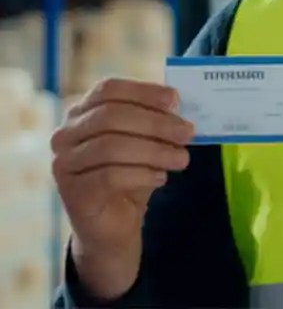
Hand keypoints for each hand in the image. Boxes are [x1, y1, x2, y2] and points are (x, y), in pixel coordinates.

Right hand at [51, 78, 194, 300]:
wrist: (114, 224)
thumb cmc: (131, 174)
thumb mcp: (145, 142)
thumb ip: (156, 120)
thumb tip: (178, 103)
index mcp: (82, 112)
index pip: (108, 89)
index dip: (143, 92)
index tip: (176, 100)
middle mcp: (66, 135)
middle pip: (111, 116)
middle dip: (155, 123)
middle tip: (188, 133)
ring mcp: (64, 163)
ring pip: (111, 146)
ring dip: (154, 151)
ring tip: (182, 159)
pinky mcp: (71, 192)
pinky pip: (109, 176)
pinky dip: (142, 174)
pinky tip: (161, 178)